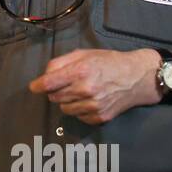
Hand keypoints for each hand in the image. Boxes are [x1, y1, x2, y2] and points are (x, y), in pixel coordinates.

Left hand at [28, 48, 161, 124]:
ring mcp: (94, 105)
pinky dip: (79, 110)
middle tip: (66, 84)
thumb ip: (60, 63)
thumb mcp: (84, 54)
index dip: (38, 86)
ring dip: (67, 101)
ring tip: (79, 92)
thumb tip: (44, 76)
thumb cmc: (109, 62)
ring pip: (64, 109)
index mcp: (81, 71)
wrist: (137, 77)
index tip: (34, 87)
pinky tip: (89, 100)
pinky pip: (78, 117)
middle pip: (54, 97)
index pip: (49, 83)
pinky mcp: (100, 117)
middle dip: (55, 91)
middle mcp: (86, 90)